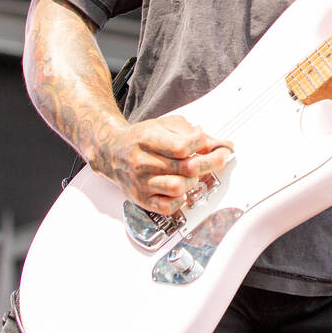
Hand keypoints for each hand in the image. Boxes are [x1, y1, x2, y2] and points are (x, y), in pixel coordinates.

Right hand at [91, 115, 233, 215]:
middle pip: (187, 168)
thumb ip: (191, 133)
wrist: (112, 151)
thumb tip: (217, 144)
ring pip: (179, 188)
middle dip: (211, 162)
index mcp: (147, 139)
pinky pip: (168, 207)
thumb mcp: (165, 125)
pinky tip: (182, 188)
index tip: (213, 143)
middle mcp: (142, 162)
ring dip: (194, 180)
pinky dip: (181, 199)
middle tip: (220, 157)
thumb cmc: (141, 138)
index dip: (204, 144)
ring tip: (193, 173)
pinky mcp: (142, 199)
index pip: (183, 146)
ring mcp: (141, 183)